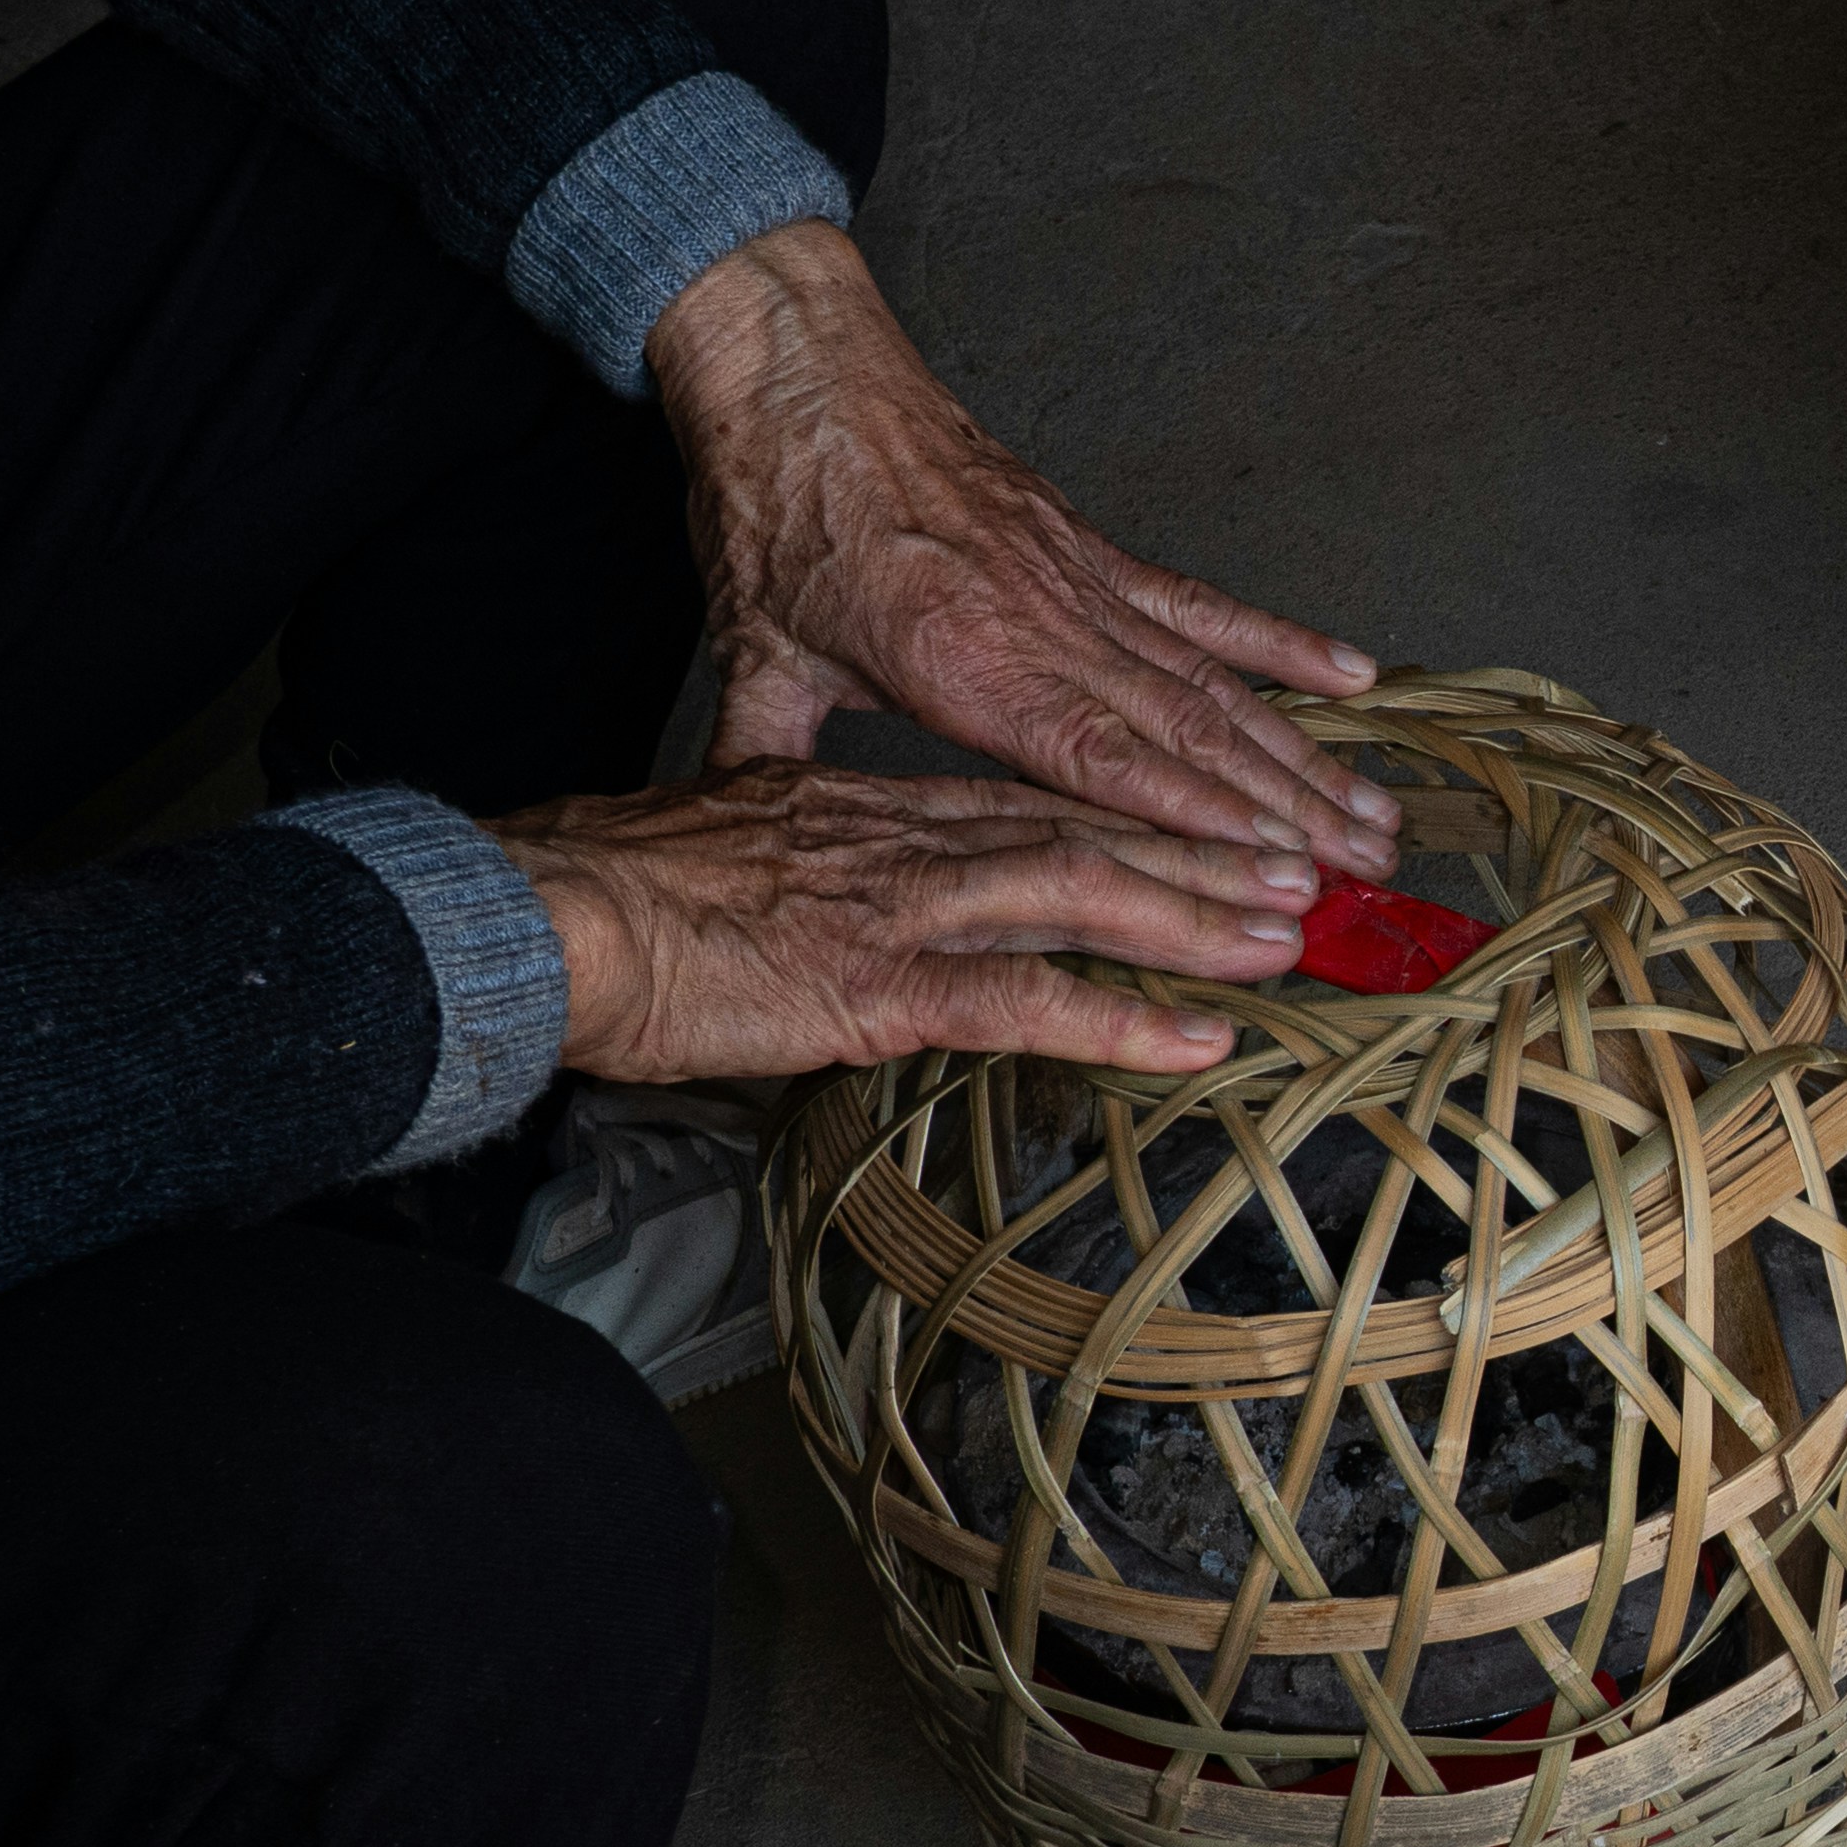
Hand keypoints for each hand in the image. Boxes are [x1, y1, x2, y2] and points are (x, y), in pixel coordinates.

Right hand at [493, 764, 1311, 1082]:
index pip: (1035, 804)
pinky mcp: (877, 980)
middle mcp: (908, 841)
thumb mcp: (731, 854)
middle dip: (1205, 855)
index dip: (1140, 816)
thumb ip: (807, 873)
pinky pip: (1024, 1000)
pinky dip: (1118, 1020)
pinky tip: (1196, 1043)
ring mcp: (900, 905)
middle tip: (1303, 873)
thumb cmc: (614, 896)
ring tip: (1288, 938)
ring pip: (1082, 897)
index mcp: (876, 810)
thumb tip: (835, 905)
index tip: (1218, 827)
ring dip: (1196, 920)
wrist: (543, 915)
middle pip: (1087, 836)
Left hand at [649, 222, 1402, 876]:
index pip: (1101, 759)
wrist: (800, 381)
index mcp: (963, 659)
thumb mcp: (752, 649)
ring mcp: (1079, 581)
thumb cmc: (778, 511)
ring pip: (1213, 678)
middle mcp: (1042, 621)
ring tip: (1372, 810)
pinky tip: (1354, 675)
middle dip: (1285, 808)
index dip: (1196, 818)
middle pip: (1189, 728)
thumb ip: (766, 754)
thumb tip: (743, 836)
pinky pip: (1203, 605)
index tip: (1272, 866)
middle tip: (1363, 869)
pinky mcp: (1091, 548)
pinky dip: (1280, 642)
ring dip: (1300, 750)